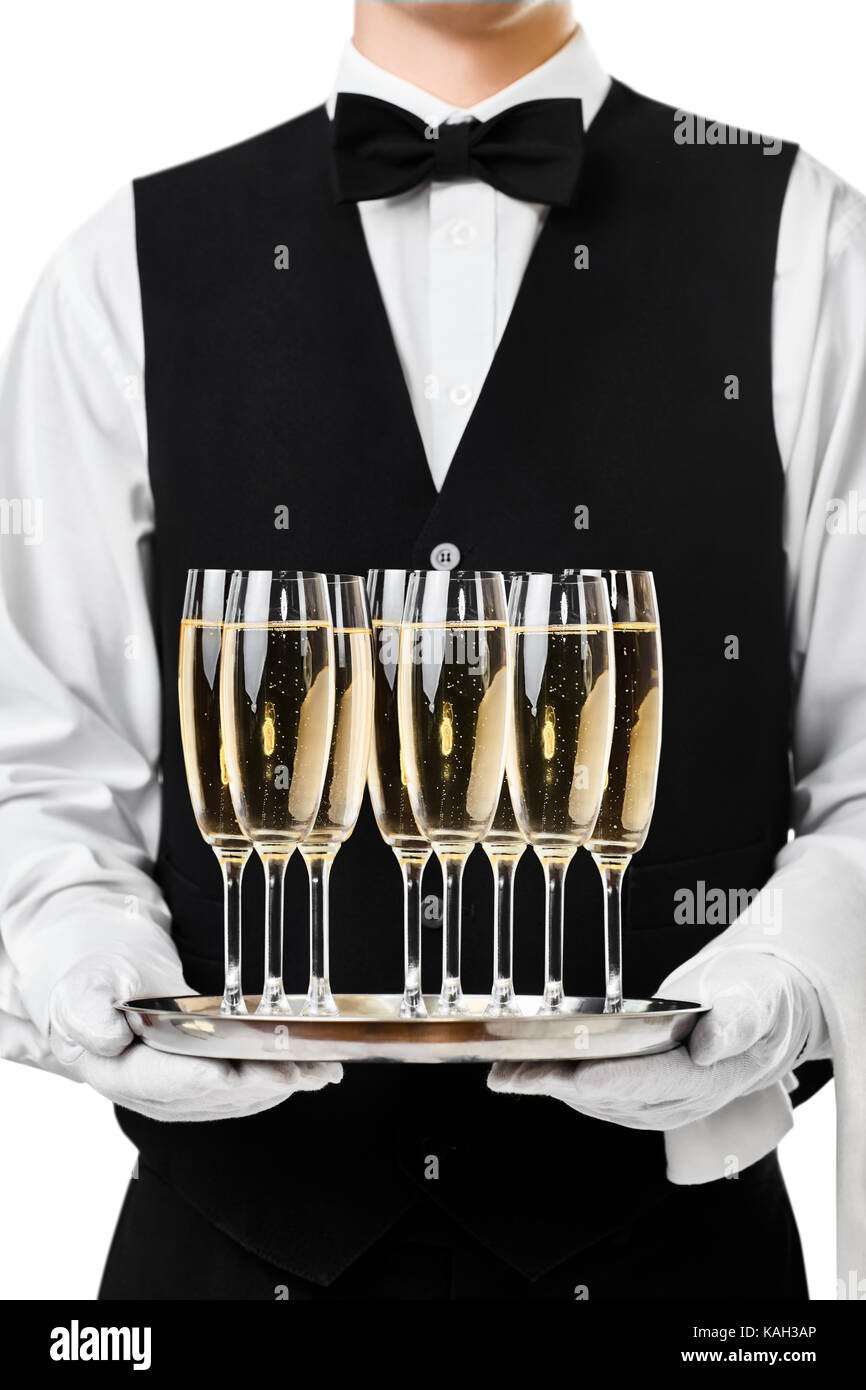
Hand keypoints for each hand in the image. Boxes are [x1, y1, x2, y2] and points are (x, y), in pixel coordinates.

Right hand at [47, 955, 341, 1121]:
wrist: (105, 984)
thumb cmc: (99, 978)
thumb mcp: (86, 982)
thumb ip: (89, 1010)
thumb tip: (105, 1039)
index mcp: (115, 1071)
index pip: (166, 1081)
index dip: (204, 1078)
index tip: (237, 1068)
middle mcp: (148, 1093)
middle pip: (212, 1094)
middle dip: (260, 1082)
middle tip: (299, 1066)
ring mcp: (177, 1096)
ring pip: (235, 1099)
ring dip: (278, 1085)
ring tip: (318, 1070)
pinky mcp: (202, 1088)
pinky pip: (243, 1092)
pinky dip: (277, 1082)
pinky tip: (310, 1073)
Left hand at [487, 950, 822, 1130]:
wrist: (766, 1015)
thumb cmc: (760, 1000)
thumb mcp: (759, 1000)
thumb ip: (737, 1021)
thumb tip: (709, 1044)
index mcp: (709, 1078)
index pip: (651, 1085)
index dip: (609, 1082)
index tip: (571, 1075)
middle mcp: (680, 1101)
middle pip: (610, 1097)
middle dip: (557, 1085)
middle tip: (511, 1070)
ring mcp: (660, 1103)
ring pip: (595, 1100)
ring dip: (548, 1088)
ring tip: (505, 1072)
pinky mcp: (642, 1095)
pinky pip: (594, 1095)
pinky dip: (557, 1083)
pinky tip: (525, 1075)